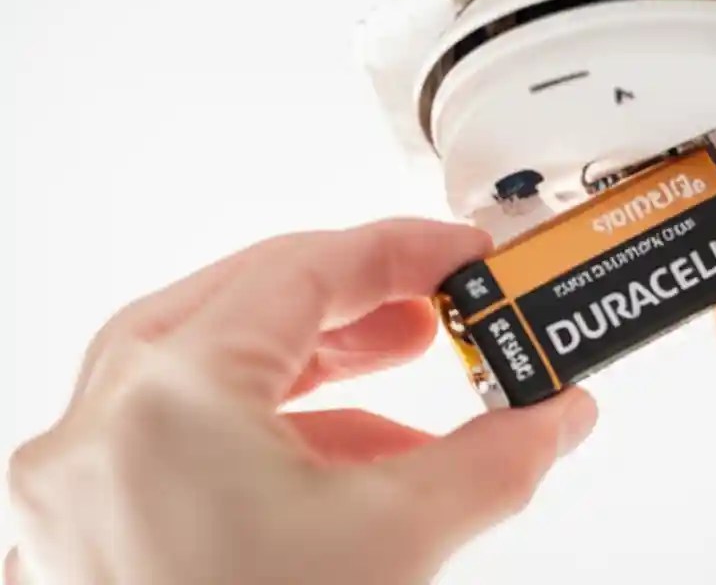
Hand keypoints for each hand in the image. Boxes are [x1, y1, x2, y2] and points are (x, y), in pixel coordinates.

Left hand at [5, 220, 596, 584]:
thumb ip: (495, 459)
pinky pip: (183, 435)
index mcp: (170, 397)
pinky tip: (346, 464)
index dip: (403, 251)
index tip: (462, 255)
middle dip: (355, 303)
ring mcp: (83, 480)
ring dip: (316, 367)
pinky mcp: (92, 528)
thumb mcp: (400, 542)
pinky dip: (270, 430)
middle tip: (435, 306)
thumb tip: (555, 416)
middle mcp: (102, 425)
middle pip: (242, 305)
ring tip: (403, 380)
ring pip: (206, 368)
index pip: (304, 269)